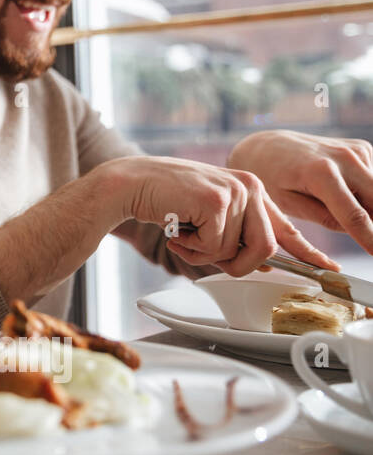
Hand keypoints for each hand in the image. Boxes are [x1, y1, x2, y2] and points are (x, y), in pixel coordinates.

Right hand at [105, 155, 336, 276]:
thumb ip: (237, 234)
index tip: (326, 270)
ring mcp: (235, 190)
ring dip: (203, 255)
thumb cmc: (163, 200)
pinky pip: (216, 247)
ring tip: (183, 235)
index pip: (284, 226)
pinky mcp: (217, 200)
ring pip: (236, 252)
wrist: (128, 184)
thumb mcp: (208, 215)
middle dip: (234, 265)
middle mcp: (250, 185)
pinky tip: (176, 229)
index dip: (305, 252)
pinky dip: (192, 248)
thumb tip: (265, 265)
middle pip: (266, 249)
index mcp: (252, 187)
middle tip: (202, 254)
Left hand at [228, 130, 372, 254]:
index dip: (370, 238)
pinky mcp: (363, 149)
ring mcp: (357, 151)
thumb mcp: (288, 204)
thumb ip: (326, 218)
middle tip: (366, 239)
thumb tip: (360, 230)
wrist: (268, 147)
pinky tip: (346, 194)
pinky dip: (368, 194)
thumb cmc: (272, 178)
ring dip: (370, 208)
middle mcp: (344, 157)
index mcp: (321, 173)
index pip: (355, 215)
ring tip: (334, 207)